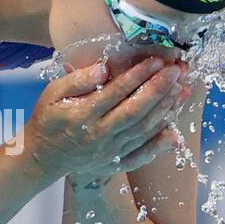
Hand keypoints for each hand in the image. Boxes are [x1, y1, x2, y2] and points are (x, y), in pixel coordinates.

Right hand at [22, 56, 189, 180]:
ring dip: (166, 110)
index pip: (117, 92)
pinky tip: (175, 133)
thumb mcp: (52, 94)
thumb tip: (103, 70)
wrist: (42, 157)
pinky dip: (159, 145)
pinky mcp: (115, 162)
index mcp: (83, 115)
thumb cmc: (47, 119)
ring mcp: (109, 151)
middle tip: (178, 71)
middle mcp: (99, 135)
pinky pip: (141, 154)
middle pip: (136, 111)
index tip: (157, 61)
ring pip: (143, 130)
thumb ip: (76, 80)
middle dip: (160, 90)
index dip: (139, 75)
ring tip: (183, 90)